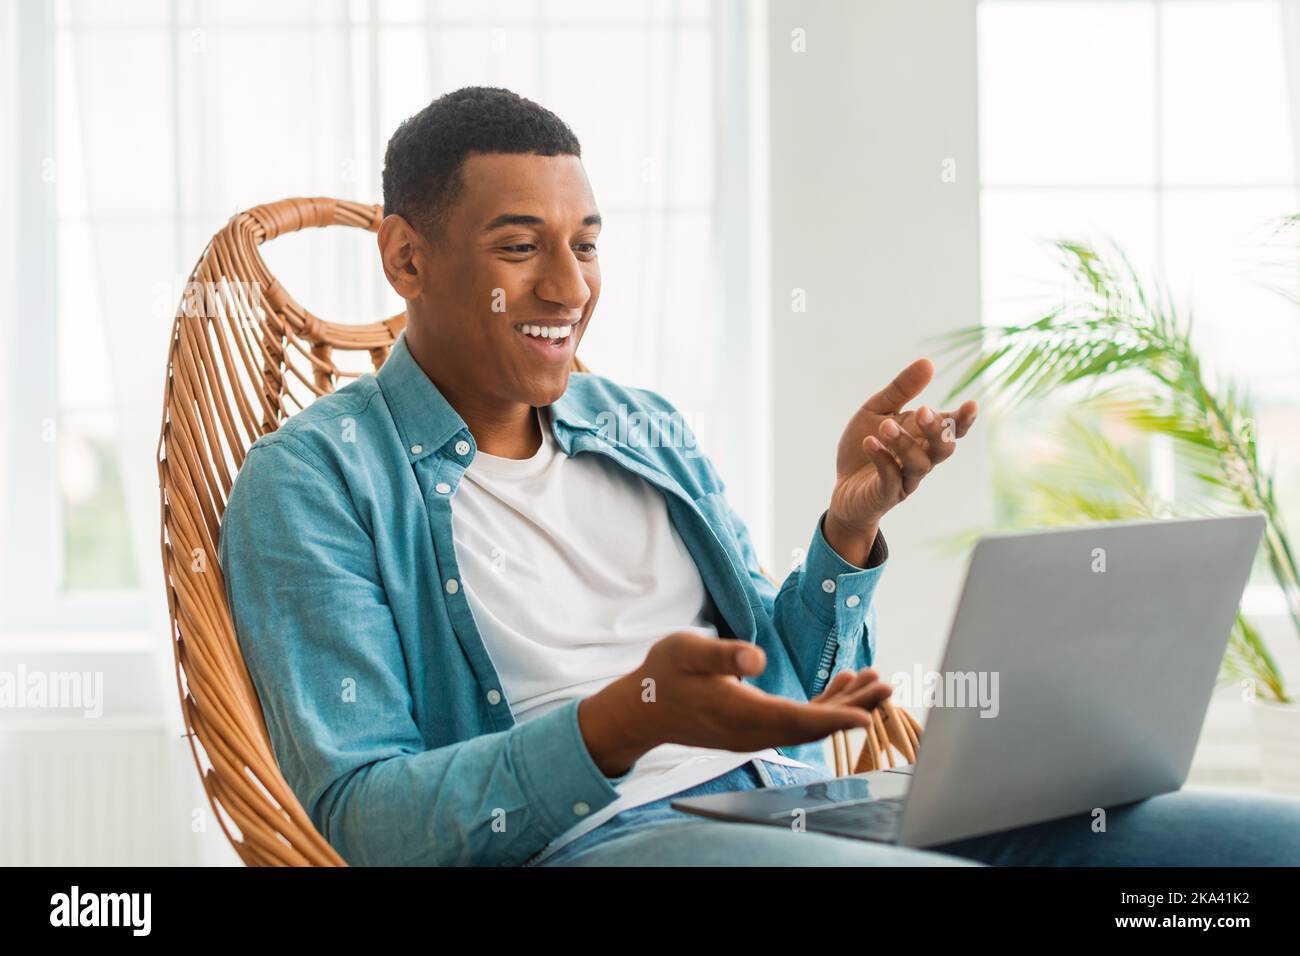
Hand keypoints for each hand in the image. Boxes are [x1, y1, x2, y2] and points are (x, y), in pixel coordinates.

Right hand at [578, 631, 892, 775]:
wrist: (641, 709)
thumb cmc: (663, 674)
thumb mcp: (686, 651)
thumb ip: (723, 654)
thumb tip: (757, 658)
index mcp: (740, 713)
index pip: (797, 721)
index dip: (835, 719)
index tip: (869, 715)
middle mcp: (752, 731)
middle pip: (812, 726)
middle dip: (853, 708)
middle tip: (887, 687)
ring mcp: (754, 733)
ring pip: (808, 724)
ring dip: (843, 705)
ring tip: (874, 683)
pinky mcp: (754, 727)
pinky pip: (796, 720)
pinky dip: (822, 705)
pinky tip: (841, 686)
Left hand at [828, 358, 977, 538]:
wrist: (844, 487)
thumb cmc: (866, 445)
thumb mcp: (878, 411)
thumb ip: (901, 390)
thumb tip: (928, 362)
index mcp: (924, 437)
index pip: (952, 428)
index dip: (964, 419)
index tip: (971, 405)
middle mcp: (922, 459)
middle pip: (943, 448)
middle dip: (936, 429)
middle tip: (922, 410)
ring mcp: (906, 479)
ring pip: (919, 464)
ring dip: (904, 443)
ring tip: (885, 426)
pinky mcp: (886, 494)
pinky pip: (890, 478)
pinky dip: (882, 459)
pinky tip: (869, 443)